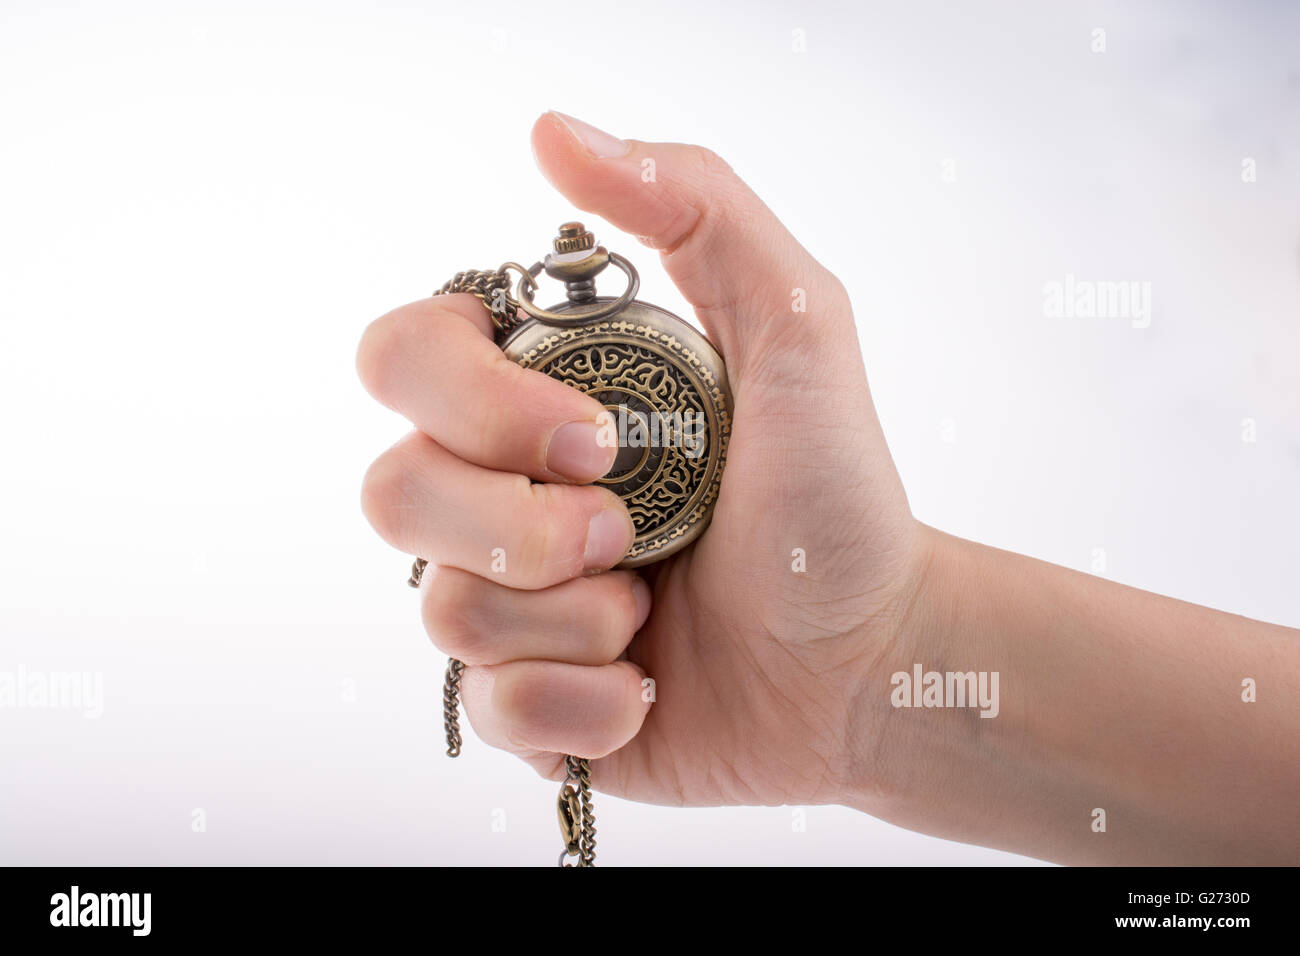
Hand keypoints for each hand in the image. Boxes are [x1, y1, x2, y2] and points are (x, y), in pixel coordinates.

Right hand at [356, 111, 921, 808]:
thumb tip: (553, 134)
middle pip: (393, 492)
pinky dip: (582, 707)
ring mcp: (511, 599)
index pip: (405, 358)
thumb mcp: (796, 324)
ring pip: (440, 610)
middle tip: (628, 534)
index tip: (596, 438)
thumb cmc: (836, 496)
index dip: (474, 402)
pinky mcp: (527, 699)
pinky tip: (648, 686)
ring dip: (570, 620)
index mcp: (539, 396)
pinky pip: (486, 707)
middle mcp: (505, 492)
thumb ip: (694, 207)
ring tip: (653, 609)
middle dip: (518, 527)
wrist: (870, 660)